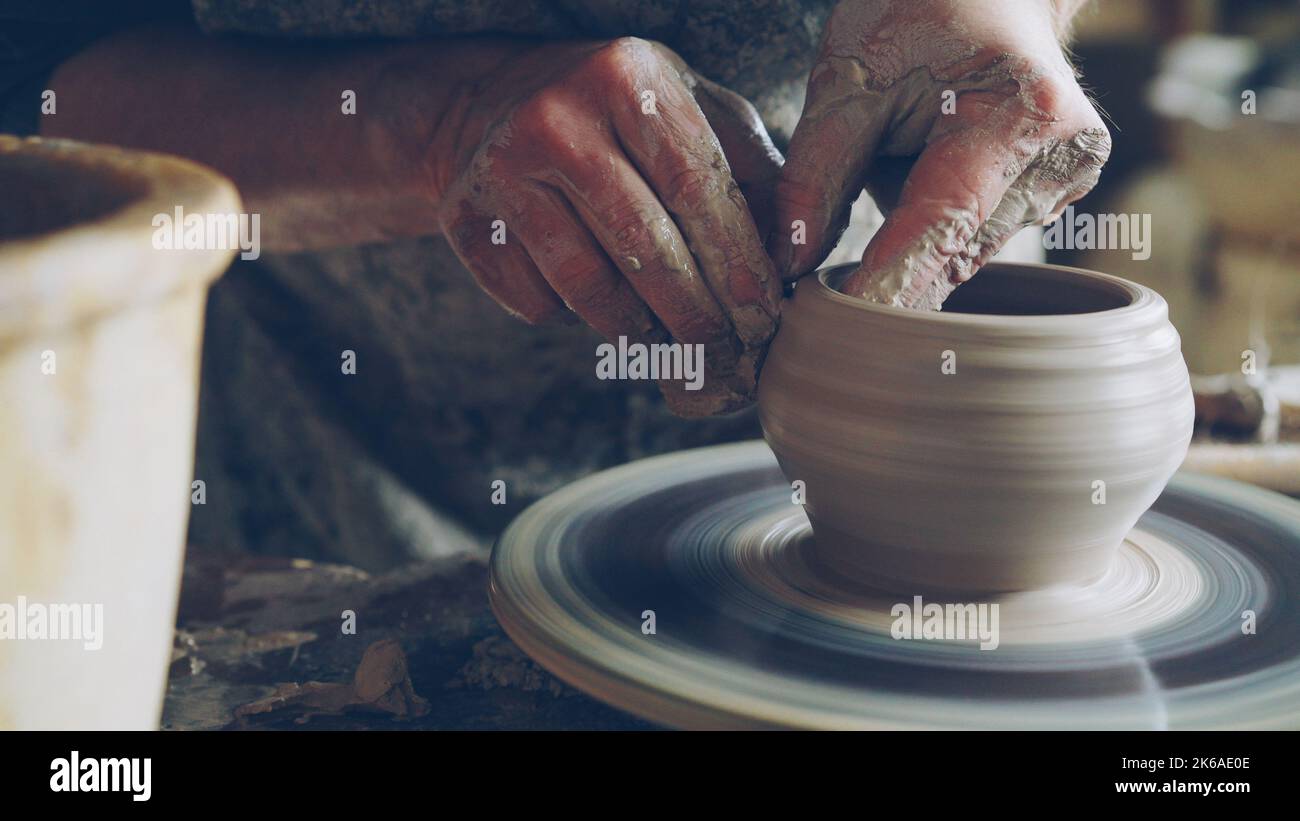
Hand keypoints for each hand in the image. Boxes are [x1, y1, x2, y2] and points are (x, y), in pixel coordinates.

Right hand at [435, 38, 783, 414]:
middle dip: (695, 318)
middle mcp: (558, 117)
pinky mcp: (464, 218)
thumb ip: (754, 175)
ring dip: (638, 328)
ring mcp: (502, 168)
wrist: (494, 103)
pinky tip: (596, 300)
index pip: (696, 189)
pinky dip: (576, 318)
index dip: (735, 264)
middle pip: (643, 247)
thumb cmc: (623, 117)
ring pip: (588, 287)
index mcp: (629, 78)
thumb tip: (795, 260)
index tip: (762, 318)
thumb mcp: (695, 113)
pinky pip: (539, 301)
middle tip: (724, 358)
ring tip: (665, 336)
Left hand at [768, 0, 1109, 308]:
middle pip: (955, 253)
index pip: (939, 226)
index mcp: (1019, 114)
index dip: (887, 286)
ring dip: (913, 252)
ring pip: (965, 255)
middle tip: (825, 316)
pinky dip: (935, 238)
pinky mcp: (1058, 193)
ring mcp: (1068, 180)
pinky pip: (978, 240)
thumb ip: (814, 175)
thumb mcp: (846, 82)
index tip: (842, 333)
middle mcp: (1060, 156)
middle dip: (889, 282)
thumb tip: (790, 266)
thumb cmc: (916, 16)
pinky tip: (913, 200)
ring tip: (876, 211)